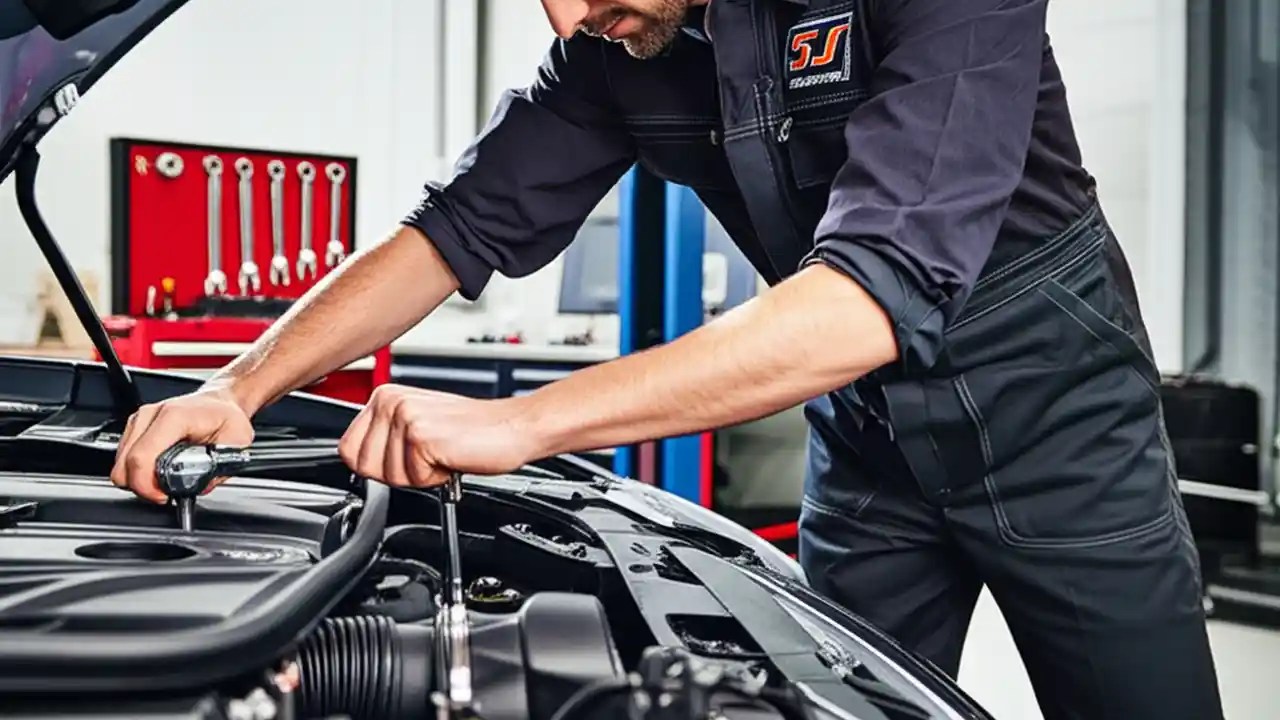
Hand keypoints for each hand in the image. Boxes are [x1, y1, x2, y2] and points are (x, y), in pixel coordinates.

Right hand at [110, 388, 254, 502]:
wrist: (220, 402)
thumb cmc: (226, 417)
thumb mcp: (236, 442)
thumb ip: (218, 467)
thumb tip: (199, 485)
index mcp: (175, 417)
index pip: (142, 458)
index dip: (148, 486)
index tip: (164, 497)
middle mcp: (151, 415)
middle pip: (124, 465)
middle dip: (143, 487)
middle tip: (165, 492)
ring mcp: (139, 420)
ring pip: (120, 464)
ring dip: (139, 480)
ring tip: (164, 480)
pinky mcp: (134, 427)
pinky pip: (124, 459)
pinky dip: (138, 471)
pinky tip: (158, 470)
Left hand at [338, 384, 538, 487]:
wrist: (513, 428)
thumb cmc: (472, 432)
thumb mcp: (416, 429)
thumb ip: (383, 439)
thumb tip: (355, 460)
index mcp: (385, 396)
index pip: (348, 450)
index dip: (377, 466)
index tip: (405, 458)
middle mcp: (390, 401)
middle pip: (363, 466)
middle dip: (397, 474)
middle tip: (427, 457)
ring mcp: (404, 416)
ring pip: (387, 476)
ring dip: (419, 476)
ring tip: (442, 454)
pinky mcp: (421, 435)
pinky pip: (413, 479)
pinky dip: (435, 478)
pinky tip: (451, 457)